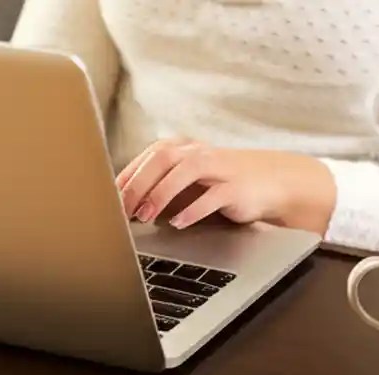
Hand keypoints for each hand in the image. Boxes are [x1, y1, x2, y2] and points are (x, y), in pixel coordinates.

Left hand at [115, 139, 336, 233]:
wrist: (271, 183)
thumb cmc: (221, 183)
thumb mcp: (187, 180)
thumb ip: (158, 186)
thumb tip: (122, 205)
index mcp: (182, 148)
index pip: (147, 157)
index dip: (126, 177)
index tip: (107, 199)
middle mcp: (198, 152)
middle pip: (162, 159)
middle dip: (139, 184)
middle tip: (122, 209)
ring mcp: (219, 168)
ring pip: (186, 171)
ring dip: (161, 194)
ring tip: (146, 215)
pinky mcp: (236, 188)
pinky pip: (212, 196)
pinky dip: (193, 209)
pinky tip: (179, 222)